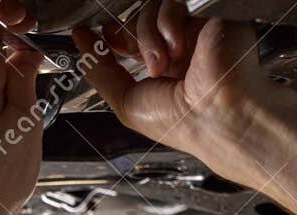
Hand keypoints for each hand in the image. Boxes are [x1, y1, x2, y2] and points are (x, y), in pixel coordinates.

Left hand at [72, 0, 288, 161]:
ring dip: (146, 38)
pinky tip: (178, 48)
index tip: (96, 35)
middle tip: (132, 54)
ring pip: (150, 11)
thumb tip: (81, 43)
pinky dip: (166, 26)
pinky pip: (170, 5)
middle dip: (127, 37)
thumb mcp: (125, 102)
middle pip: (137, 21)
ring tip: (160, 64)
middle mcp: (178, 50)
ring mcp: (192, 32)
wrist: (215, 113)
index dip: (111, 36)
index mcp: (163, 71)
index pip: (130, 39)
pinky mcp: (207, 17)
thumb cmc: (177, 121)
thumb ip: (101, 73)